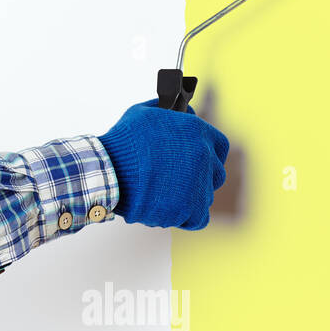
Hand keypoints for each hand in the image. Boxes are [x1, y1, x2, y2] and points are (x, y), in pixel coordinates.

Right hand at [97, 98, 229, 229]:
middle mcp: (204, 158)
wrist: (109, 170)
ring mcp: (198, 186)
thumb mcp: (145, 113)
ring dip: (189, 196)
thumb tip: (181, 112)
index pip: (220, 146)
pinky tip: (171, 209)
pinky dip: (187, 217)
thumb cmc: (123, 143)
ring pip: (205, 197)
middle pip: (215, 174)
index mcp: (198, 133)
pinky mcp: (187, 210)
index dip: (209, 153)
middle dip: (199, 176)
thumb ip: (168, 113)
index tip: (200, 159)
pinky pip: (198, 218)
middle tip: (178, 178)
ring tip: (165, 193)